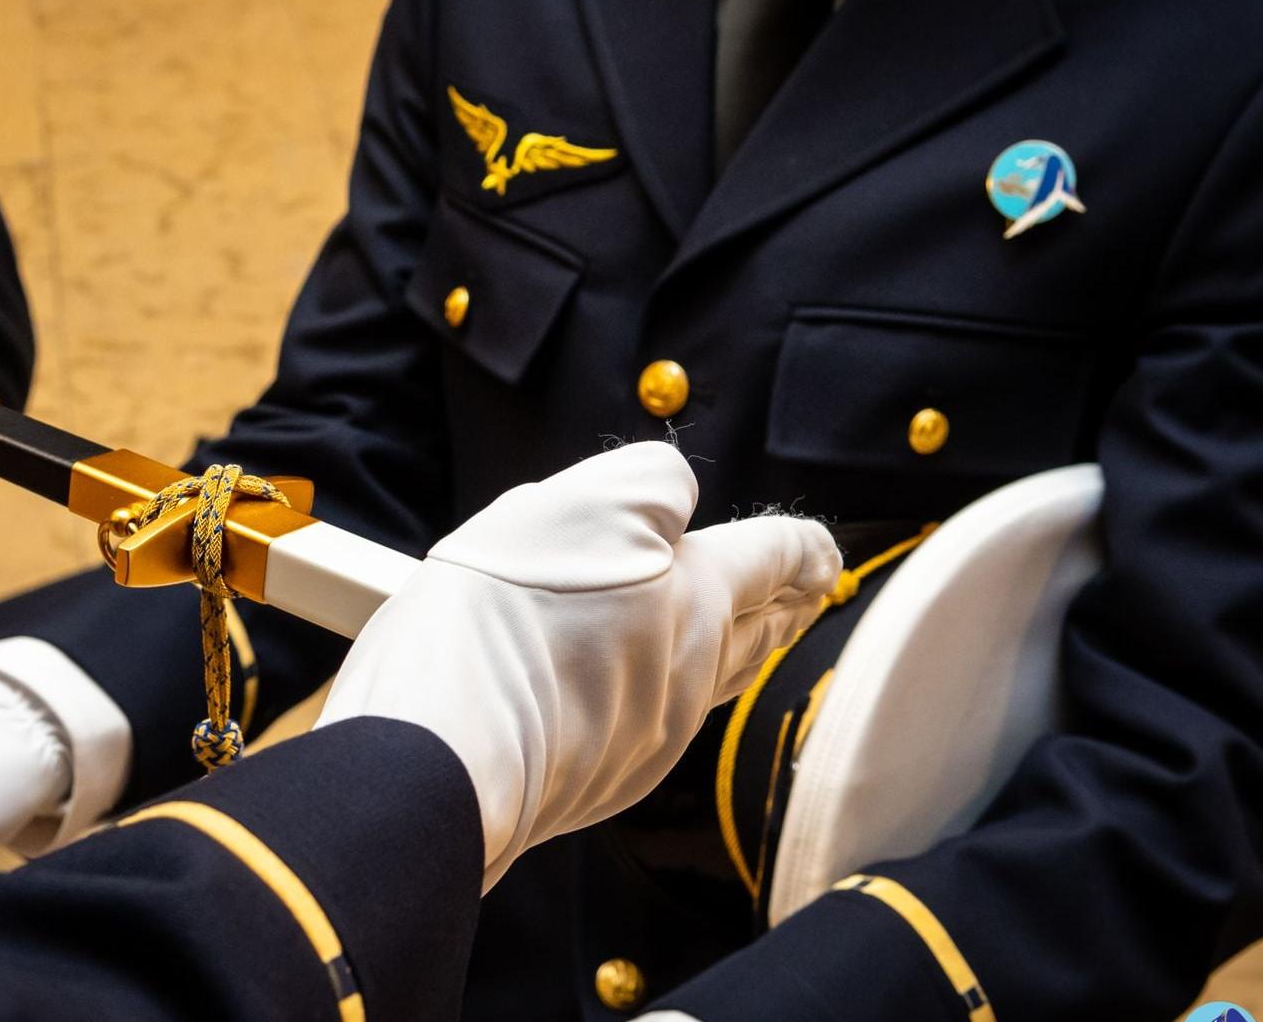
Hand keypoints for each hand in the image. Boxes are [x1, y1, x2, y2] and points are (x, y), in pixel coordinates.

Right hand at [317, 442, 840, 889]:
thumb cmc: (489, 617)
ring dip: (747, 645)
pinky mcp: (623, 777)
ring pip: (723, 675)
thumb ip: (637, 485)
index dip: (802, 542)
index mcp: (697, 590)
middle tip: (809, 584)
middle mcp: (695, 662)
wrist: (442, 746)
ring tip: (759, 627)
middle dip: (791, 598)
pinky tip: (647, 682)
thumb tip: (673, 497)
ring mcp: (662, 725)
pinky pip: (667, 722)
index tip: (820, 547)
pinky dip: (672, 692)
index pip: (777, 550)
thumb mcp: (563, 504)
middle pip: (765, 623)